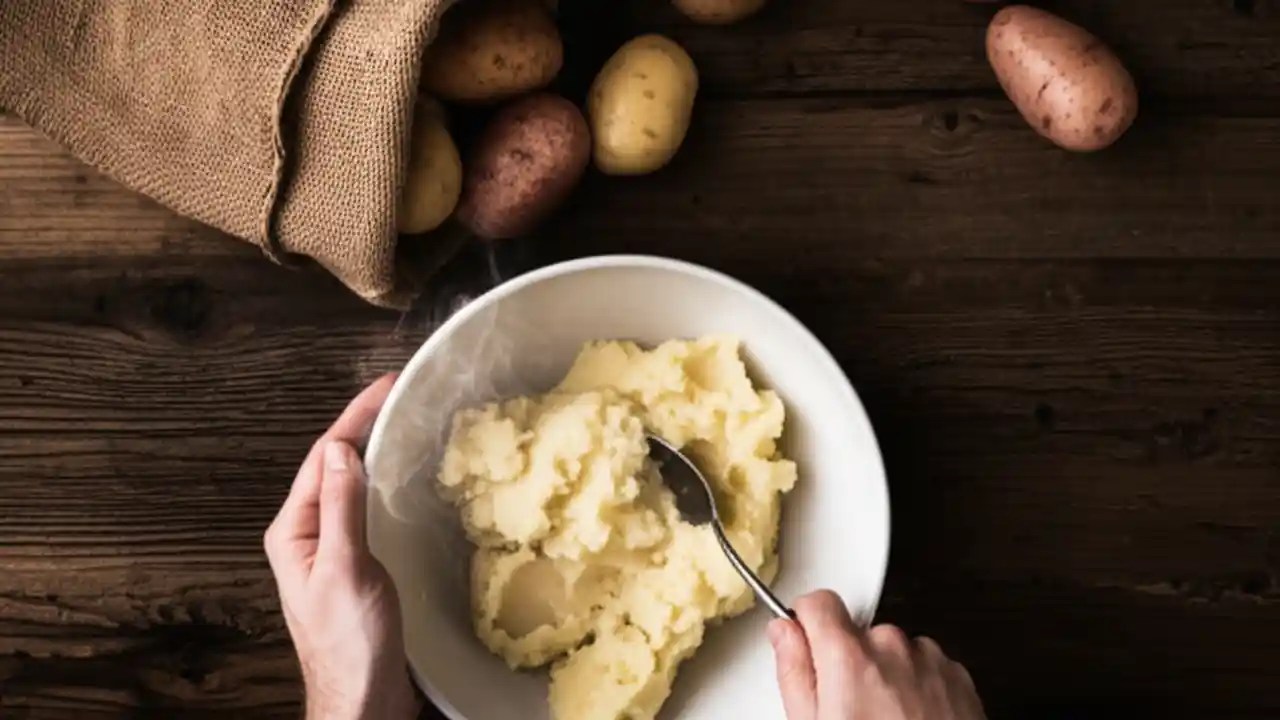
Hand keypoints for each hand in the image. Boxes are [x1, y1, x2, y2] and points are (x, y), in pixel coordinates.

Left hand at [264, 374, 418, 719]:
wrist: (364, 700)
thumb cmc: (350, 645)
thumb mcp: (345, 570)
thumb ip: (340, 510)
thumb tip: (341, 450)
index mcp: (293, 532)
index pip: (323, 458)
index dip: (354, 417)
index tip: (386, 386)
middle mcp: (310, 535)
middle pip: (336, 466)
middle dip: (365, 425)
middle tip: (403, 394)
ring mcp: (335, 550)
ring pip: (354, 486)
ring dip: (378, 451)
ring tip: (407, 421)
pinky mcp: (361, 566)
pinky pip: (371, 511)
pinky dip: (389, 485)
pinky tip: (409, 478)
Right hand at [768, 591, 985, 719]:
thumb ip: (794, 673)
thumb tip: (784, 635)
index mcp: (849, 659)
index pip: (818, 602)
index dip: (806, 623)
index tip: (806, 642)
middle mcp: (893, 649)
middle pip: (857, 633)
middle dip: (849, 663)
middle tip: (848, 711)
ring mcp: (931, 661)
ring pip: (893, 652)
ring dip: (887, 676)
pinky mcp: (959, 678)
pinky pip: (926, 667)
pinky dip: (917, 687)